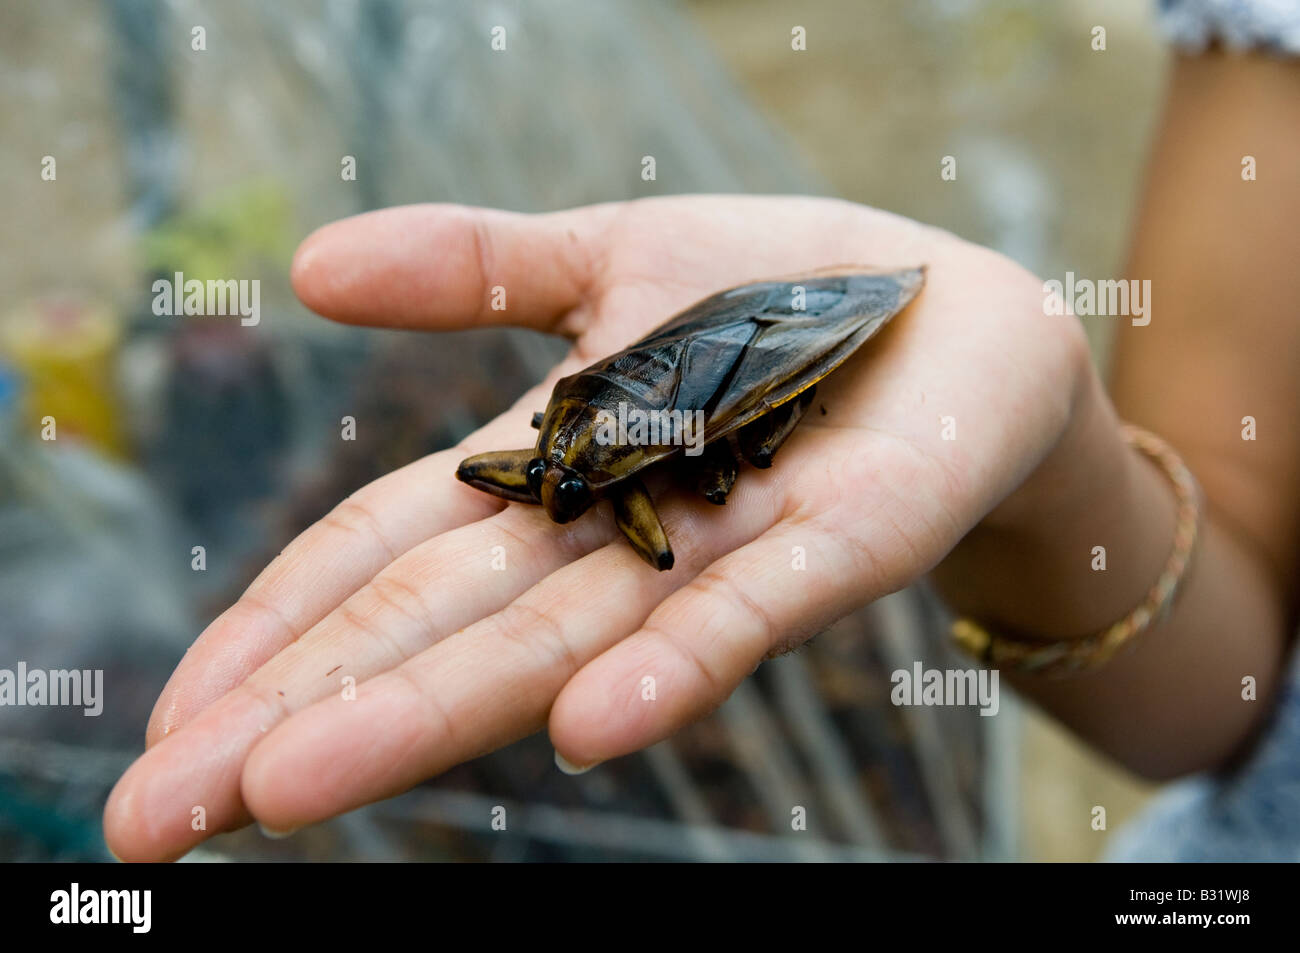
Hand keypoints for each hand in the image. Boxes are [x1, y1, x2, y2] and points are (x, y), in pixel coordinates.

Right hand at [104, 194, 1090, 859]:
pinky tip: (584, 728)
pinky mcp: (838, 540)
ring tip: (290, 789)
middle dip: (297, 716)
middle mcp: (611, 537)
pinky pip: (745, 611)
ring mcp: (717, 551)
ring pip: (560, 644)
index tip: (166, 724)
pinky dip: (668, 666)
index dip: (273, 631)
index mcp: (543, 471)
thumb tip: (305, 264)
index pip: (380, 557)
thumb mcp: (607, 255)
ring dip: (429, 716)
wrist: (948, 306)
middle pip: (436, 628)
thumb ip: (473, 269)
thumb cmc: (772, 293)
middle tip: (159, 818)